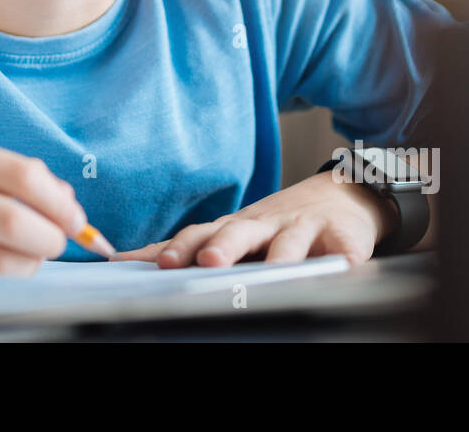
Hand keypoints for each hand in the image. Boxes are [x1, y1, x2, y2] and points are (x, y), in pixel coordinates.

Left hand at [110, 170, 399, 268]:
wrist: (343, 196)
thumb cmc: (278, 224)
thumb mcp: (234, 232)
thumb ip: (186, 247)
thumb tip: (124, 262)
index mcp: (235, 227)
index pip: (200, 235)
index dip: (180, 249)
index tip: (156, 264)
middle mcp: (265, 225)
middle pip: (239, 233)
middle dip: (222, 247)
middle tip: (208, 262)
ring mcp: (304, 230)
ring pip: (289, 244)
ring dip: (279, 256)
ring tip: (273, 272)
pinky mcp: (343, 238)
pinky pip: (343, 251)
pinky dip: (343, 259)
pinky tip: (343, 268)